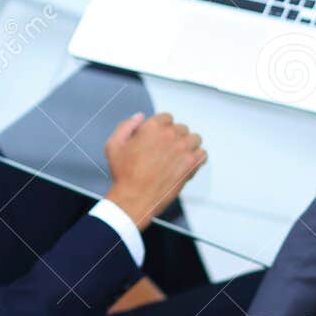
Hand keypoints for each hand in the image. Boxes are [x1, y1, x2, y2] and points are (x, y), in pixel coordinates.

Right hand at [102, 112, 206, 228]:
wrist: (134, 198)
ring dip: (188, 145)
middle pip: (181, 128)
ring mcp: (183, 149)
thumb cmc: (124, 174)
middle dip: (175, 137)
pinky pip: (202, 154)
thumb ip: (126, 126)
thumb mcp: (114, 145)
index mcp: (152, 127)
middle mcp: (170, 135)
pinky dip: (197, 158)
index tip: (159, 138)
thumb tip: (139, 117)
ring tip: (179, 156)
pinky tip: (187, 164)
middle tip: (166, 151)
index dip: (162, 128)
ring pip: (194, 139)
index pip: (167, 118)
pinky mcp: (191, 164)